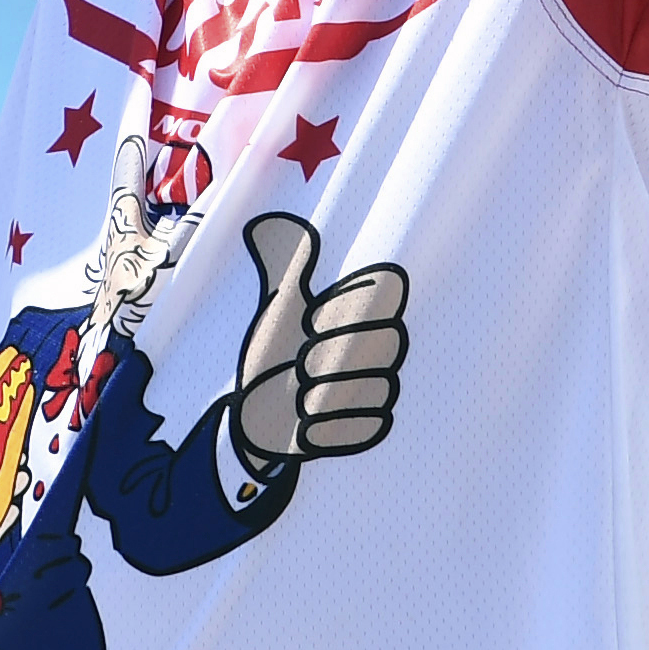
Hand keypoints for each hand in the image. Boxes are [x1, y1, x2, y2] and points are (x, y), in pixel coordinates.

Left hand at [229, 214, 408, 479]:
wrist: (259, 411)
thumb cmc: (275, 347)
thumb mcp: (276, 304)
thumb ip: (281, 265)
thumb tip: (261, 222)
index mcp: (365, 306)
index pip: (386, 292)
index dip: (345, 307)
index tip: (307, 320)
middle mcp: (383, 344)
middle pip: (389, 341)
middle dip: (334, 353)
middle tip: (298, 362)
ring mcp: (381, 386)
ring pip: (381, 385)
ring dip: (328, 394)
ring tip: (297, 395)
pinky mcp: (374, 427)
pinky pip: (371, 425)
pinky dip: (329, 428)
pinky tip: (301, 426)